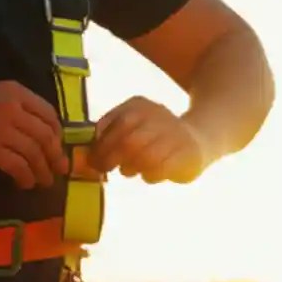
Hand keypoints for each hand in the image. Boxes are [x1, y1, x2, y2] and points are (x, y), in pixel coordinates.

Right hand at [0, 81, 69, 189]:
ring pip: (35, 153)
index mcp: (15, 92)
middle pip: (46, 136)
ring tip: (43, 182)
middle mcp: (13, 108)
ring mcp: (2, 128)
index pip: (49, 114)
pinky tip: (23, 184)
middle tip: (58, 171)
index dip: (57, 135)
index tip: (57, 148)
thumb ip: (11, 109)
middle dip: (55, 156)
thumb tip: (32, 134)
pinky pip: (18, 166)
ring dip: (42, 171)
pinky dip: (25, 178)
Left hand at [92, 97, 215, 183]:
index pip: (115, 123)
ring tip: (128, 170)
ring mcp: (175, 134)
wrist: (197, 137)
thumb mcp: (131, 126)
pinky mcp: (187, 153)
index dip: (100, 145)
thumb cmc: (154, 136)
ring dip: (130, 167)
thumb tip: (84, 156)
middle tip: (104, 170)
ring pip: (145, 157)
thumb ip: (108, 136)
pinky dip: (149, 175)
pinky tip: (147, 175)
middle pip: (128, 141)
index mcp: (139, 105)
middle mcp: (157, 116)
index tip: (92, 160)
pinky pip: (162, 169)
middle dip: (110, 159)